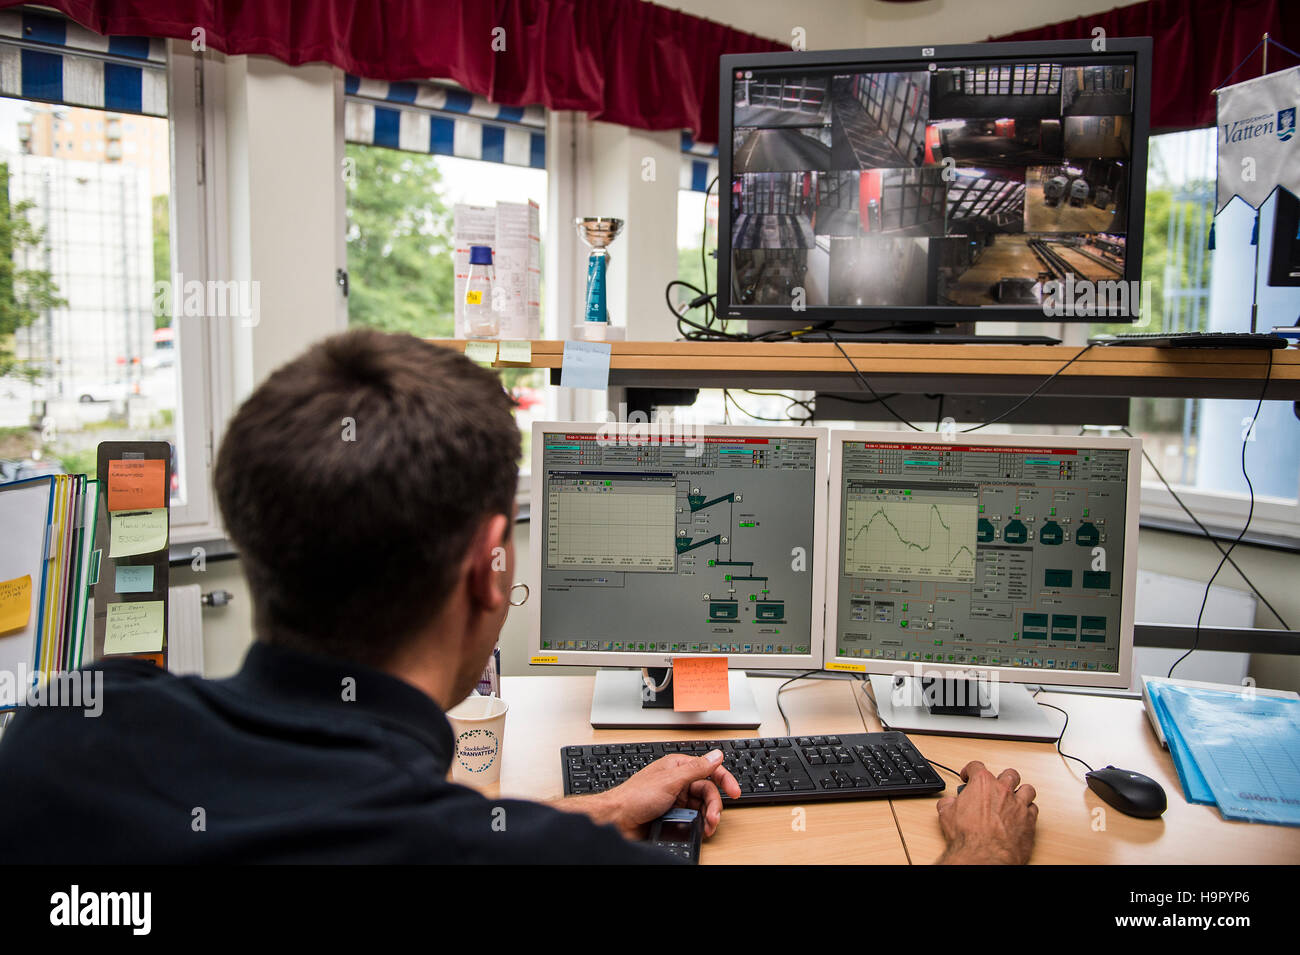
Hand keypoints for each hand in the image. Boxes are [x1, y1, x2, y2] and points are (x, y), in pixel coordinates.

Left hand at [564, 750, 740, 839]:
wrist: (618, 820)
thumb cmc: (635, 797)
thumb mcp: (670, 781)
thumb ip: (695, 768)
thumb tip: (716, 755)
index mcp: (677, 767)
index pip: (708, 769)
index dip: (723, 779)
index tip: (734, 791)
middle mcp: (678, 782)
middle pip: (707, 791)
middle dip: (713, 805)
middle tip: (713, 817)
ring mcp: (676, 799)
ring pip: (701, 807)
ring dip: (707, 817)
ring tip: (706, 826)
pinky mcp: (673, 814)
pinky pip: (693, 819)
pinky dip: (698, 825)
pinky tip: (697, 829)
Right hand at [934, 760, 1037, 864]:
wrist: (984, 856)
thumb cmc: (969, 837)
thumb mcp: (947, 815)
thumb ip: (949, 803)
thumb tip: (949, 803)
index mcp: (982, 784)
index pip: (976, 766)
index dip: (970, 770)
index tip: (968, 776)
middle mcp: (1003, 790)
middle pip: (1008, 773)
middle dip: (1001, 778)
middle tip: (995, 786)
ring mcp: (1019, 805)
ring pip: (1027, 789)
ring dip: (1020, 792)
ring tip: (1014, 798)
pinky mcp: (1029, 821)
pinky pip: (1034, 809)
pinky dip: (1028, 810)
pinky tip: (1021, 815)